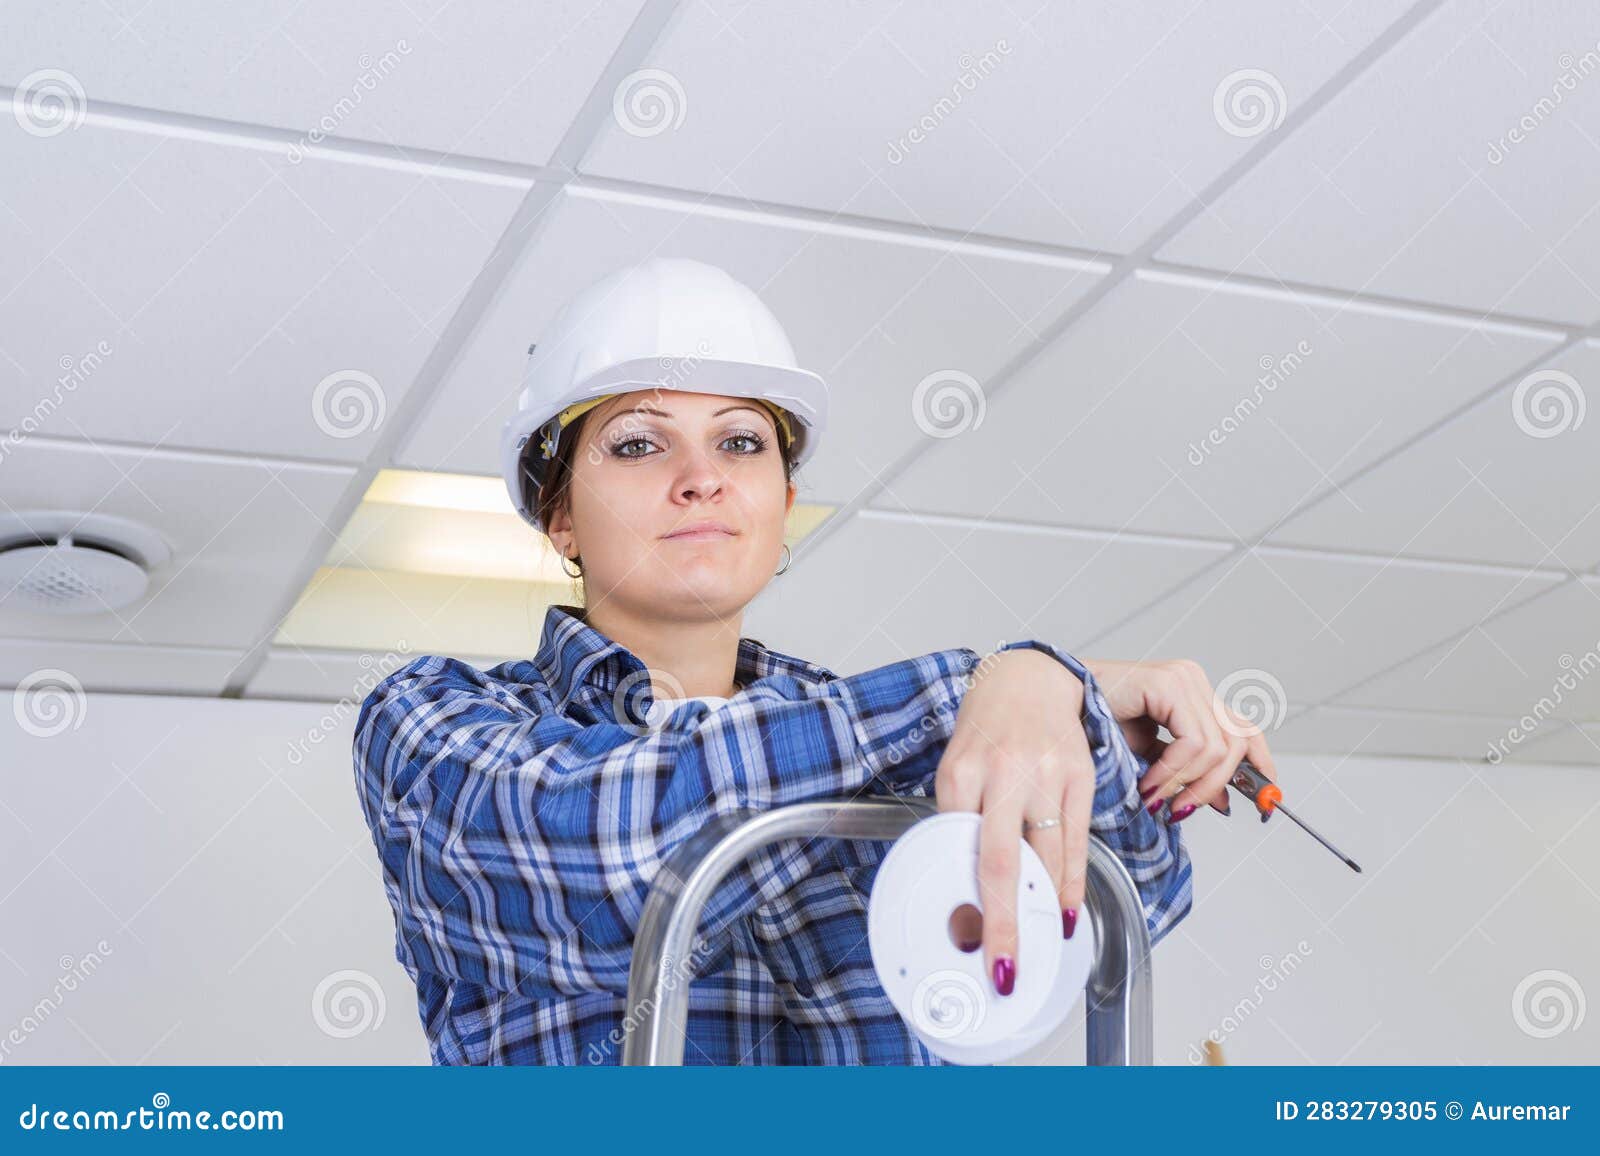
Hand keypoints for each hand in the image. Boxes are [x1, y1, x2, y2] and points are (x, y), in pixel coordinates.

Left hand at [934, 649, 1092, 996]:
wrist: (1027, 679)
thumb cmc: (986, 731)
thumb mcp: (956, 769)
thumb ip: (958, 823)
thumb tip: (965, 893)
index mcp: (959, 774)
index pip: (957, 848)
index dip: (962, 898)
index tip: (964, 940)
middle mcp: (1001, 773)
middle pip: (1000, 862)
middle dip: (1002, 924)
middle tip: (1004, 969)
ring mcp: (1044, 774)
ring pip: (1045, 856)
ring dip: (1042, 911)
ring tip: (1036, 949)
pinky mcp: (1079, 775)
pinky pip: (1076, 840)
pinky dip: (1071, 882)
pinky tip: (1066, 912)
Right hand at [1080, 658, 1278, 819]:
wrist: (1055, 704)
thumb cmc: (1093, 727)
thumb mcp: (1151, 759)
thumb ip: (1186, 774)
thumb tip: (1224, 800)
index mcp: (1193, 694)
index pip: (1246, 731)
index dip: (1261, 767)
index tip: (1264, 802)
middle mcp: (1193, 681)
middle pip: (1237, 742)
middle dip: (1216, 787)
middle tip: (1184, 811)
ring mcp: (1183, 678)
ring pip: (1218, 747)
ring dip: (1188, 784)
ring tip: (1156, 798)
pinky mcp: (1168, 682)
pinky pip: (1193, 741)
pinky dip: (1174, 772)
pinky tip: (1149, 782)